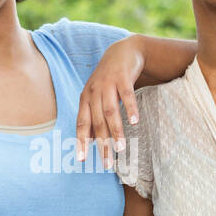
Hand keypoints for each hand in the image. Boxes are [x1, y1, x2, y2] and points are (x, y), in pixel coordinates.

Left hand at [76, 38, 142, 170]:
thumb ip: (94, 116)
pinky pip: (126, 95)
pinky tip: (134, 122)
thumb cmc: (108, 79)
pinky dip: (130, 108)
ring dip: (115, 131)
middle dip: (102, 144)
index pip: (82, 124)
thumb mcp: (97, 96)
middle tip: (107, 163)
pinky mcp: (122, 77)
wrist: (122, 51)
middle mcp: (94, 92)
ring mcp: (108, 84)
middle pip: (97, 122)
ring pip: (110, 111)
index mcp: (86, 99)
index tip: (82, 160)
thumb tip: (91, 141)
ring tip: (121, 148)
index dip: (81, 142)